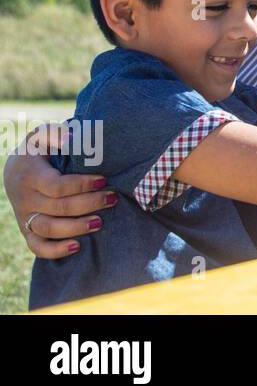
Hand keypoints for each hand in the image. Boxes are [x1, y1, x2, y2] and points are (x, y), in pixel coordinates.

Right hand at [4, 122, 115, 258]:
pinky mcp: (27, 230)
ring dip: (76, 228)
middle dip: (88, 204)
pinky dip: (55, 251)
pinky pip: (37, 247)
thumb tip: (71, 139)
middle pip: (58, 208)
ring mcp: (25, 216)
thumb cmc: (39, 149)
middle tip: (112, 199)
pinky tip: (77, 246)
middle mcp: (25, 198)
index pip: (57, 186)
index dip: (82, 185)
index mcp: (30, 175)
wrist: (15, 169)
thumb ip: (56, 134)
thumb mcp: (44, 136)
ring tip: (100, 223)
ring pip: (48, 229)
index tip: (103, 180)